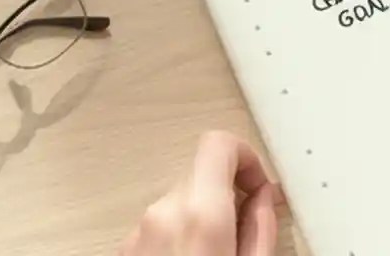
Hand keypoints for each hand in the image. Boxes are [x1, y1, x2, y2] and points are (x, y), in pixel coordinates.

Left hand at [120, 131, 279, 255]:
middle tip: (246, 227)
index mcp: (200, 213)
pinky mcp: (126, 246)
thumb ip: (261, 228)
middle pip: (201, 174)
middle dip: (227, 194)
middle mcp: (163, 212)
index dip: (245, 156)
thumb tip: (263, 201)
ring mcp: (138, 230)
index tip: (258, 185)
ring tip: (220, 253)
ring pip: (181, 202)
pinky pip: (162, 224)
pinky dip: (181, 236)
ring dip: (203, 218)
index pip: (219, 143)